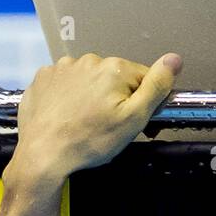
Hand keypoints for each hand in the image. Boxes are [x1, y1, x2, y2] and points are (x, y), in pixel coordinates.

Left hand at [8, 52, 181, 190]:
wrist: (41, 156)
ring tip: (79, 122)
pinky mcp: (42, 80)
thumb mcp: (133, 119)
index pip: (141, 78)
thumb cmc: (86, 142)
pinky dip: (64, 96)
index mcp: (115, 68)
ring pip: (86, 80)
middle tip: (101, 125)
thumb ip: (156, 87)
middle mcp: (88, 61)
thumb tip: (174, 59)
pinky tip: (63, 115)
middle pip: (112, 78)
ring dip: (87, 95)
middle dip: (112, 97)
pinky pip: (62, 84)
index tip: (128, 119)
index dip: (139, 100)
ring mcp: (61, 69)